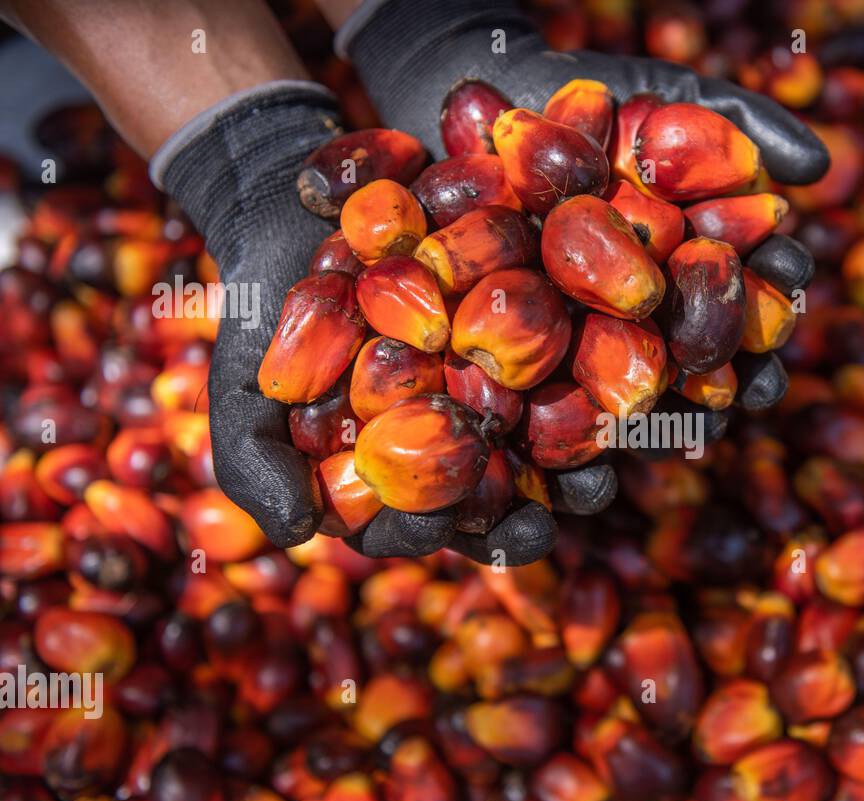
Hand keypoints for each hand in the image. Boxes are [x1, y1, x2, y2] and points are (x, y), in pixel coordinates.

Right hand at [155, 83, 571, 563]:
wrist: (302, 201)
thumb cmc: (273, 311)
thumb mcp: (250, 386)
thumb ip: (256, 463)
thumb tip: (295, 534)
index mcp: (402, 471)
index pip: (419, 522)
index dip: (429, 533)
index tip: (434, 531)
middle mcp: (463, 438)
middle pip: (499, 496)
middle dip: (524, 518)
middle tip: (538, 522)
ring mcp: (507, 386)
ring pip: (551, 439)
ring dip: (579, 463)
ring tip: (593, 472)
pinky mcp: (540, 325)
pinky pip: (576, 355)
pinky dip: (596, 373)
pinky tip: (610, 382)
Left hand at [340, 0, 825, 412]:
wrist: (464, 114)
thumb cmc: (583, 104)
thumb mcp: (667, 100)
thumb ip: (742, 124)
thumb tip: (817, 169)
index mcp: (701, 271)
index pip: (756, 294)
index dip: (776, 294)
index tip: (788, 288)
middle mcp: (659, 323)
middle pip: (708, 366)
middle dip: (733, 382)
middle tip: (745, 389)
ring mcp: (598, 354)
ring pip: (644, 409)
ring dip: (667, 432)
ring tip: (674, 438)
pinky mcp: (534, 377)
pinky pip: (558, 429)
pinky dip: (576, 460)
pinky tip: (589, 477)